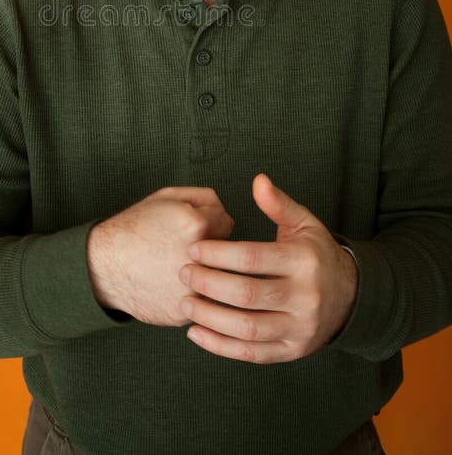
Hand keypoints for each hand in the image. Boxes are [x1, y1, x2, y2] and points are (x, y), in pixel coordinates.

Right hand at [87, 187, 233, 324]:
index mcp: (197, 226)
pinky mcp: (183, 313)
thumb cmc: (136, 226)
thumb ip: (206, 198)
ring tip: (177, 264)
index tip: (190, 227)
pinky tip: (169, 284)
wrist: (103, 264)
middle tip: (184, 246)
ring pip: (217, 281)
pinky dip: (190, 294)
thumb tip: (227, 216)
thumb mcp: (168, 196)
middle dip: (212, 249)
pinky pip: (201, 303)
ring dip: (206, 274)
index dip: (208, 222)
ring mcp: (191, 291)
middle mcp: (198, 260)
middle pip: (226, 253)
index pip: (226, 223)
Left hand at [179, 174, 357, 362]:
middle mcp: (304, 297)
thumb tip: (258, 180)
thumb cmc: (316, 253)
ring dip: (211, 318)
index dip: (218, 254)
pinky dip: (220, 347)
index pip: (253, 257)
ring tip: (185, 302)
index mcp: (304, 261)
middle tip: (183, 273)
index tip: (193, 249)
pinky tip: (196, 332)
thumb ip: (279, 204)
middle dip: (209, 285)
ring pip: (248, 329)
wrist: (350, 296)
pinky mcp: (292, 351)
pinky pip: (252, 354)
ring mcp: (299, 328)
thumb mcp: (305, 223)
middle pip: (248, 295)